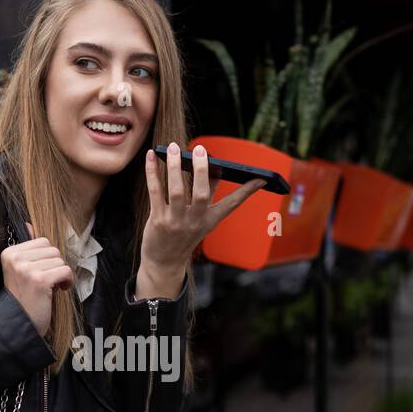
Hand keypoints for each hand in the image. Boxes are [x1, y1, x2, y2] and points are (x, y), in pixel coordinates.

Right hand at [1, 222, 73, 337]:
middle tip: (47, 280)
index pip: (42, 241)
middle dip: (55, 265)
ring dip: (60, 274)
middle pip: (52, 249)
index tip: (42, 272)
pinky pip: (65, 271)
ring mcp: (26, 269)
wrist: (19, 323)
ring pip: (60, 260)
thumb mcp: (19, 269)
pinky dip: (67, 281)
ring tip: (51, 287)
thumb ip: (26, 248)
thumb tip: (30, 225)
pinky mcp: (39, 281)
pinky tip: (59, 290)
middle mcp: (15, 259)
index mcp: (9, 253)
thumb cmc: (24, 296)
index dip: (47, 258)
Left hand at [138, 142, 266, 293]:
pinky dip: (152, 173)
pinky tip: (150, 157)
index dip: (247, 191)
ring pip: (176, 191)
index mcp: (210, 220)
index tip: (262, 178)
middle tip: (200, 149)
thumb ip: (206, 194)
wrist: (164, 263)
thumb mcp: (200, 219)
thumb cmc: (183, 235)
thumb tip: (211, 166)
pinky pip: (155, 192)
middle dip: (201, 170)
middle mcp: (195, 222)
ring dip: (174, 167)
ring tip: (173, 148)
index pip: (232, 204)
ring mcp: (175, 222)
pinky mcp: (157, 220)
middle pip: (201, 194)